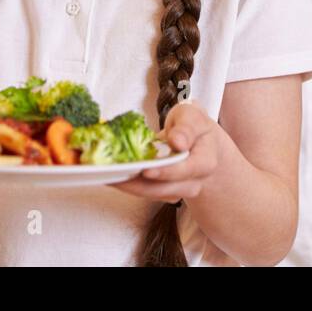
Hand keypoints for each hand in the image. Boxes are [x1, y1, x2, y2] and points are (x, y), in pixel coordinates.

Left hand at [111, 101, 227, 202]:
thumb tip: (177, 141)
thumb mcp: (192, 117)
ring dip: (128, 186)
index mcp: (205, 161)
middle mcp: (194, 181)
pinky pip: (145, 192)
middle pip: (165, 188)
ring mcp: (178, 190)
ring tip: (106, 175)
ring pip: (152, 193)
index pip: (187, 170)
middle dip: (138, 183)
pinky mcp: (164, 192)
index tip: (147, 170)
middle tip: (115, 175)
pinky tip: (111, 175)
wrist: (200, 143)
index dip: (166, 172)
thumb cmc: (193, 126)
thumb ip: (187, 127)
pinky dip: (128, 184)